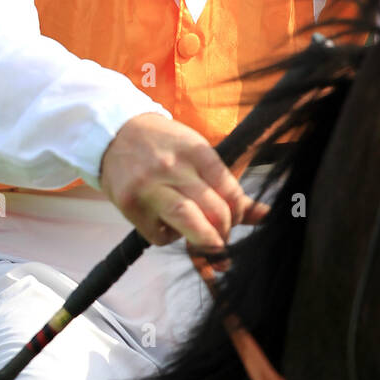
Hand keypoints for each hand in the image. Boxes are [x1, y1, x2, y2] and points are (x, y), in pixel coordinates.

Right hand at [99, 113, 269, 250]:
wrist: (114, 132)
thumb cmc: (163, 144)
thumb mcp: (196, 152)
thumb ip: (227, 186)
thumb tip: (265, 216)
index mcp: (196, 150)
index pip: (231, 191)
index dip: (239, 213)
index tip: (234, 218)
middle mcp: (173, 167)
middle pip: (214, 211)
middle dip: (224, 232)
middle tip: (222, 237)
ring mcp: (150, 186)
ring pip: (189, 223)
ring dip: (206, 243)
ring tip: (209, 246)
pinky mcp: (130, 205)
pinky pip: (161, 236)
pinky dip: (172, 239)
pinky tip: (171, 228)